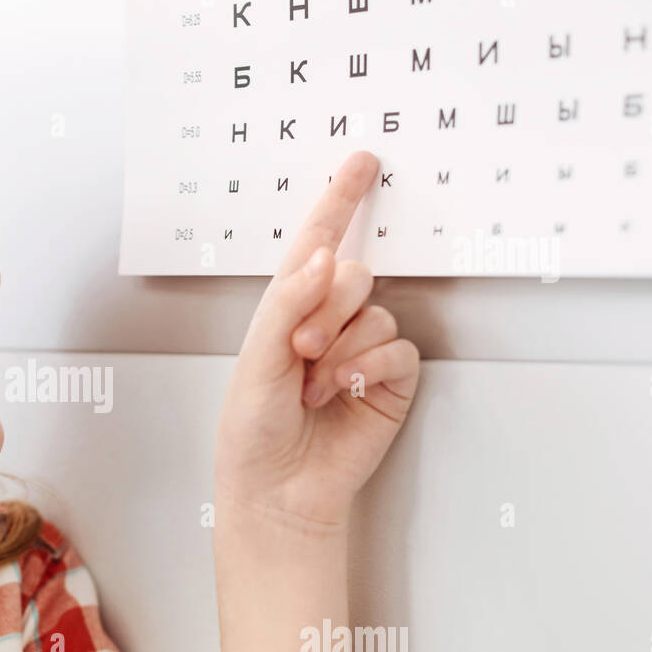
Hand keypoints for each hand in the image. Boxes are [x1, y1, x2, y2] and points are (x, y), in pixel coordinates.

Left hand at [214, 150, 419, 529]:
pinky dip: (368, 367)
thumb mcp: (256, 358)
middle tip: (302, 349)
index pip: (315, 243)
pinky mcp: (389, 379)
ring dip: (342, 349)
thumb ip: (288, 303)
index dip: (339, 201)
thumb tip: (322, 256)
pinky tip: (342, 391)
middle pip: (352, 273)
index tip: (361, 162)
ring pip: (375, 311)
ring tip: (314, 386)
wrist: (277, 488)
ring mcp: (361, 349)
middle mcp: (326, 322)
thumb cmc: (253, 429)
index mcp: (287, 308)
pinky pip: (398, 347)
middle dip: (326, 308)